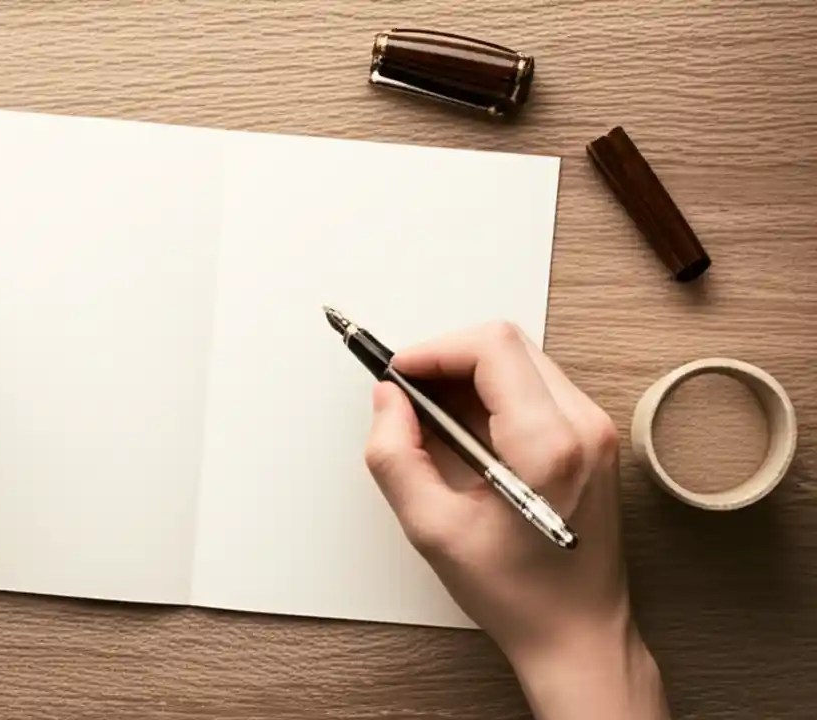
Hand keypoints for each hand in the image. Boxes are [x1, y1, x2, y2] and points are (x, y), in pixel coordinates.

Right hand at [364, 322, 667, 719]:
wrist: (579, 635)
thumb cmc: (519, 595)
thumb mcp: (432, 529)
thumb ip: (396, 456)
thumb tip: (387, 401)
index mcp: (548, 446)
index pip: (491, 348)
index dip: (433, 350)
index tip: (398, 374)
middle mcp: (582, 426)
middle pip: (506, 344)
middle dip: (447, 358)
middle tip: (407, 394)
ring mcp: (594, 430)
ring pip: (521, 360)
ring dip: (468, 375)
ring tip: (431, 418)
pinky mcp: (592, 438)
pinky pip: (536, 386)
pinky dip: (492, 393)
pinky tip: (464, 432)